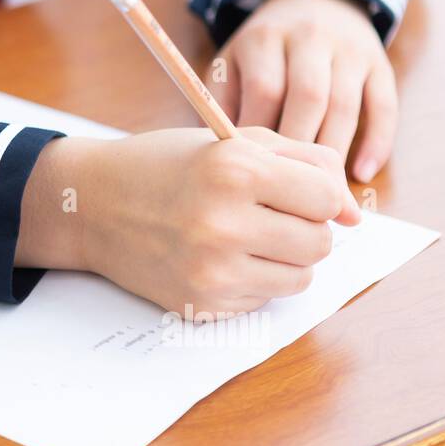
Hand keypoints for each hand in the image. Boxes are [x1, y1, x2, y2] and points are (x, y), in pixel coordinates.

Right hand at [15, 128, 359, 314]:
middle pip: (319, 243)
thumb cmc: (165, 165)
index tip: (290, 189)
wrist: (90, 204)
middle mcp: (223, 222)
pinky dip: (253, 280)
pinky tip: (218, 257)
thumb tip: (354, 214)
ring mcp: (211, 270)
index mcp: (234, 170)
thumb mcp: (231, 142)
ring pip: (299, 278)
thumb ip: (303, 163)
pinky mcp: (202, 303)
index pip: (326, 197)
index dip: (317, 194)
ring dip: (284, 259)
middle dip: (303, 228)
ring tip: (244, 236)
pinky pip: (264, 299)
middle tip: (264, 213)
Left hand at [211, 0, 396, 182]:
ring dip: (334, 153)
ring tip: (321, 195)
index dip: (261, 134)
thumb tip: (226, 160)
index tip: (253, 173)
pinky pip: (384, 105)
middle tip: (288, 193)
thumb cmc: (263, 50)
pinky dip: (377, 142)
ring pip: (345, 106)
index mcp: (265, 38)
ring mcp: (348, 49)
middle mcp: (309, 38)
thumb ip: (226, 103)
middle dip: (298, 150)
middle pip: (308, 98)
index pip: (265, 90)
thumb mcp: (233, 61)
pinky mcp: (379, 63)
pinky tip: (362, 174)